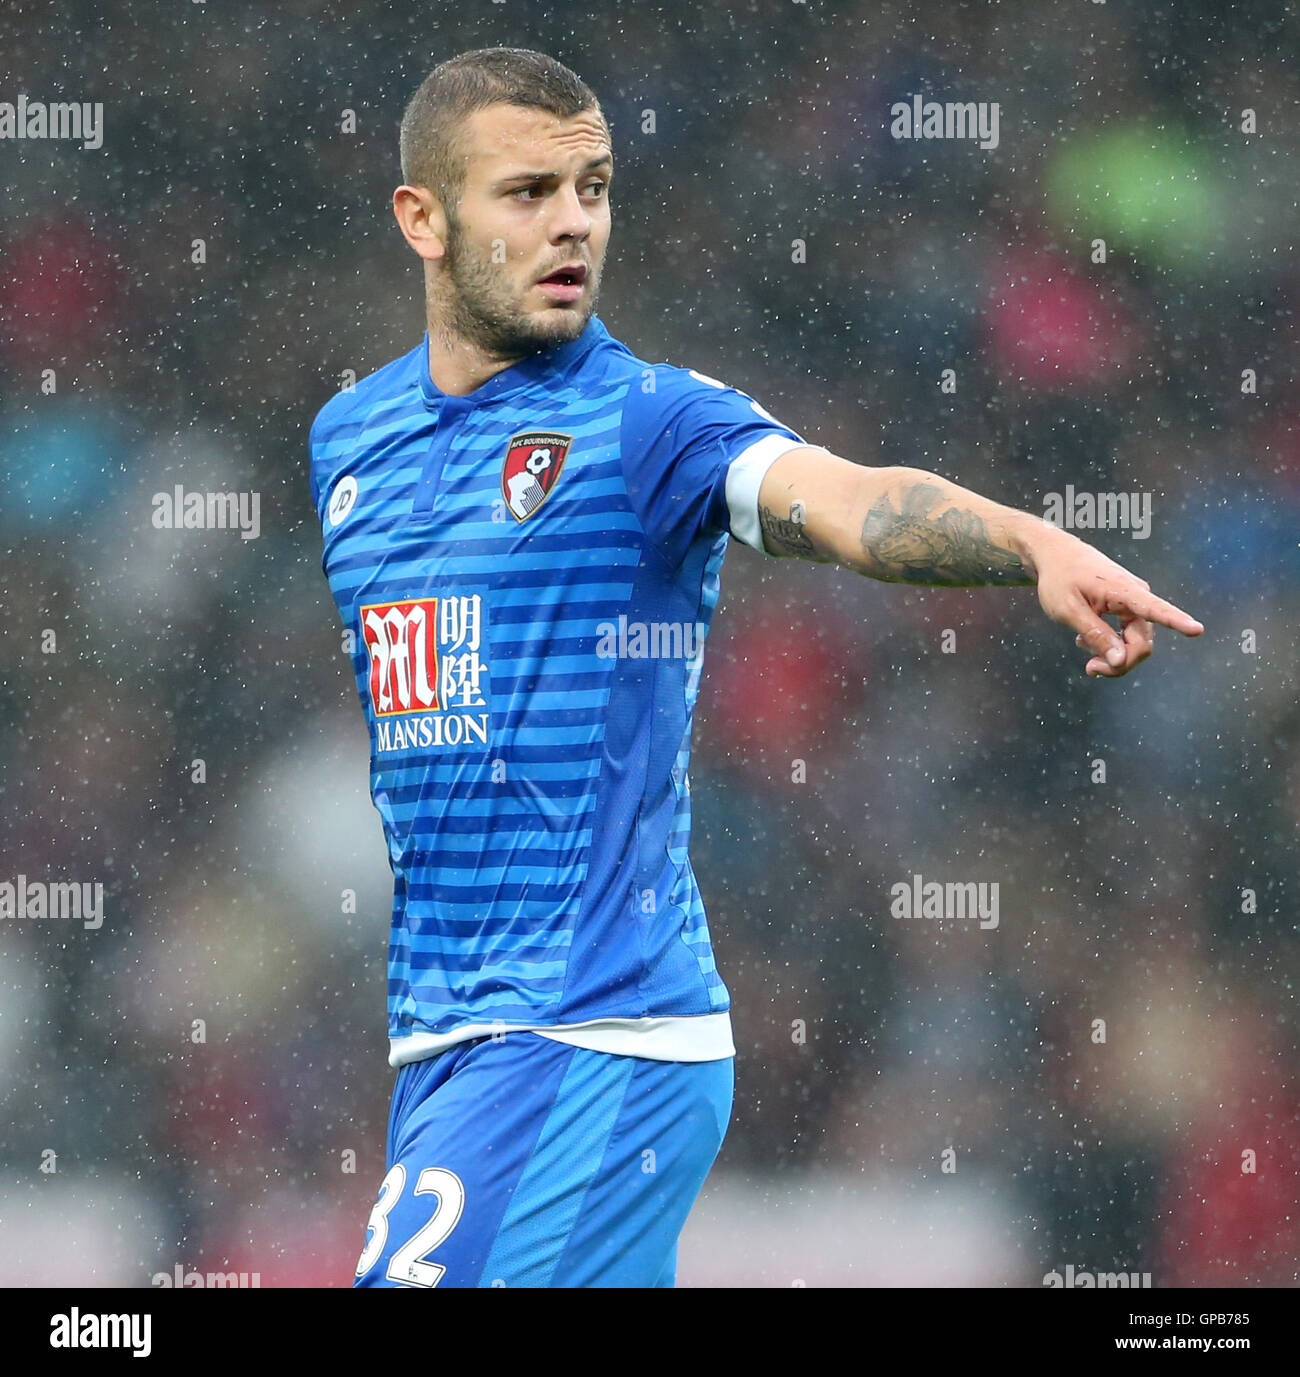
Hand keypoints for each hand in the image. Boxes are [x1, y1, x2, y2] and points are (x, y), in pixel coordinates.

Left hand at [1024, 525, 1203, 677]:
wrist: (1057, 555)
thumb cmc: (1059, 579)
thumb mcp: (1068, 610)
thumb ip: (1095, 634)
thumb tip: (1121, 660)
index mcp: (1123, 591)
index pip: (1155, 609)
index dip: (1177, 621)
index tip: (1197, 629)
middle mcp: (1137, 596)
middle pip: (1142, 643)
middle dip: (1119, 663)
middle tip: (1090, 669)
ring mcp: (1135, 603)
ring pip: (1136, 644)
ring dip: (1112, 656)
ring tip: (1082, 648)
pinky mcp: (1129, 609)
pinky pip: (1128, 637)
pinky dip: (1110, 646)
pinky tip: (1085, 642)